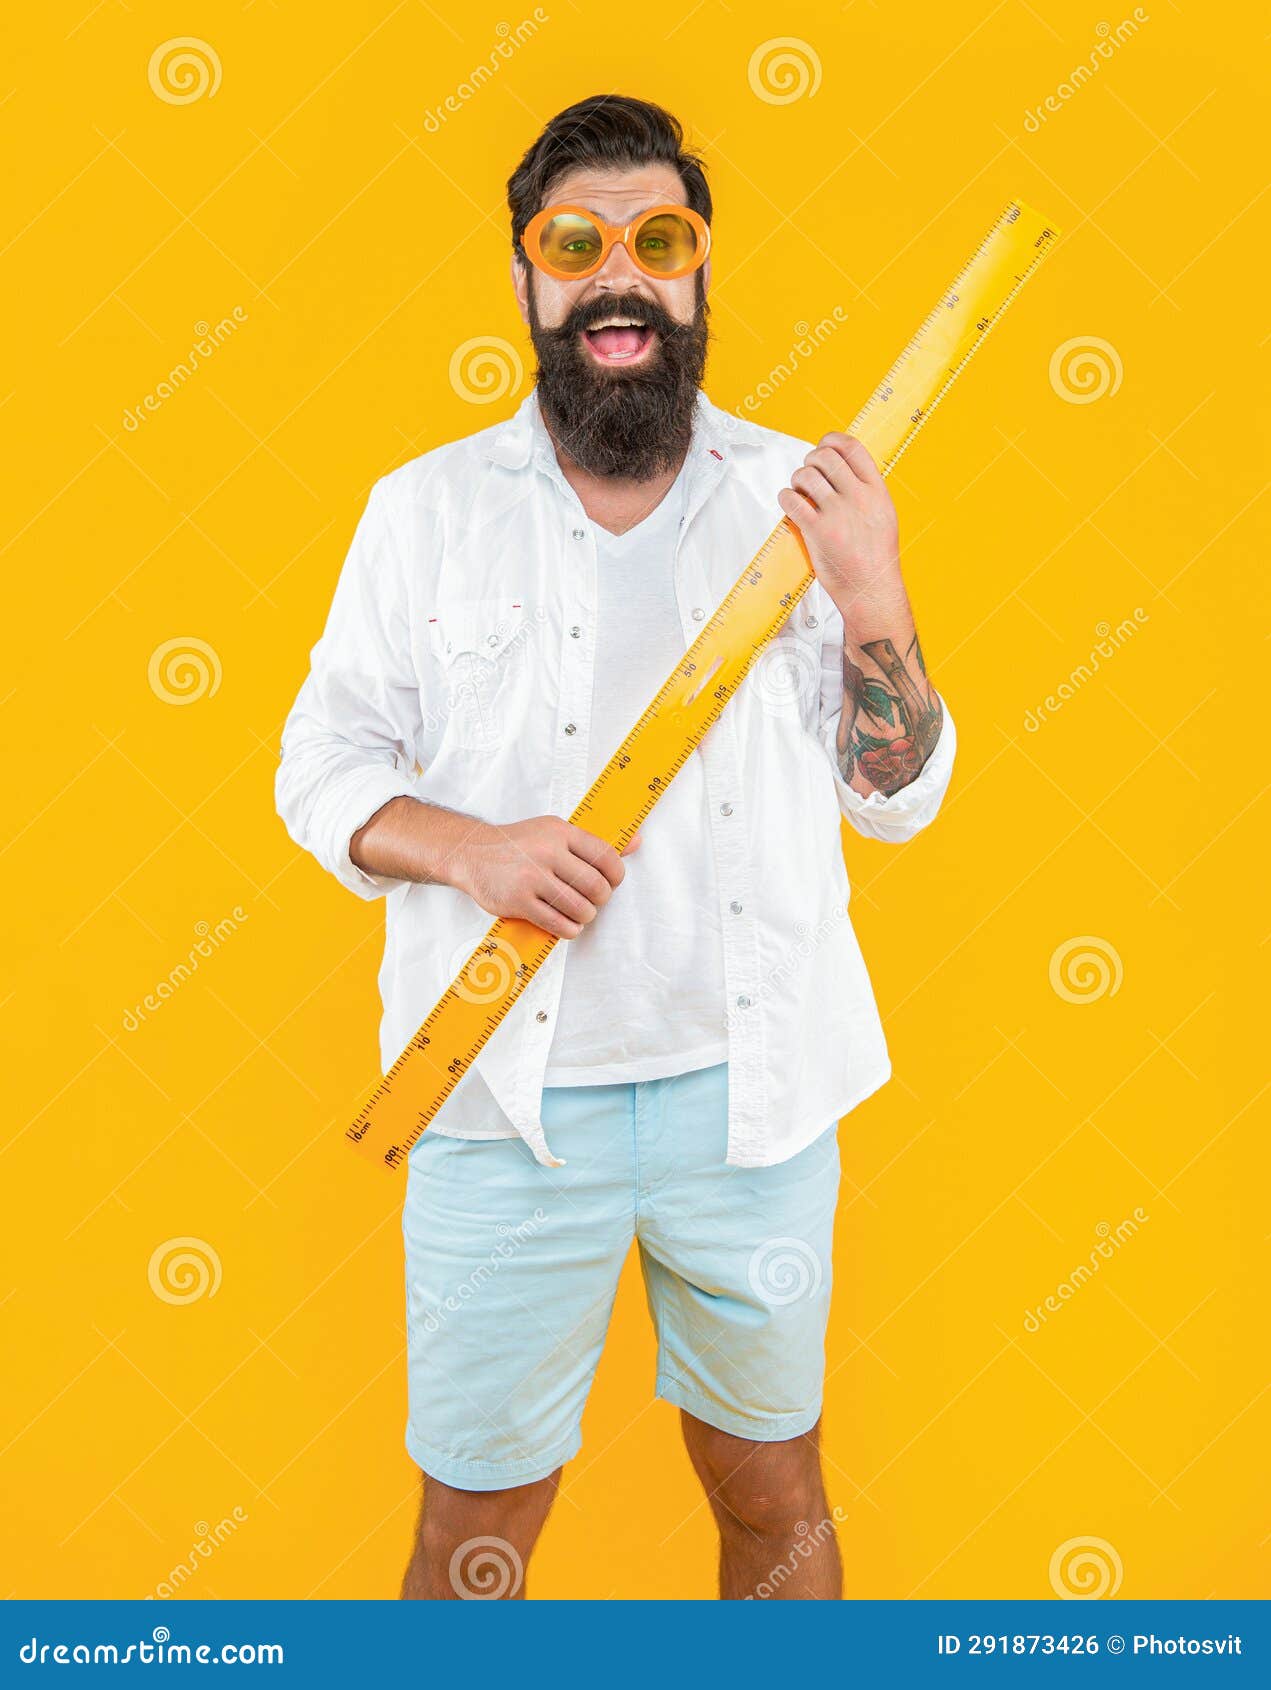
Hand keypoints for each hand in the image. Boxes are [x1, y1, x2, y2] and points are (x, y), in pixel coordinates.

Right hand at [452, 815, 641, 939]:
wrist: (473, 852)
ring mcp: (532, 877)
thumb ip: (593, 841)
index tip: (610, 883)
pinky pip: (557, 923)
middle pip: (595, 886)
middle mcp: (547, 852)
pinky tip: (566, 925)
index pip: (605, 856)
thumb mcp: (556, 831)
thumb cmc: (520, 844)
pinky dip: (569, 929)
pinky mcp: (519, 901)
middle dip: (600, 900)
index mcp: (561, 832)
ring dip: (585, 917)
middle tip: (592, 901)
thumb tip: (635, 842)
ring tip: (579, 914)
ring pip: (579, 908)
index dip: (616, 876)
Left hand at [777, 433, 906, 618]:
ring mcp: (838, 514)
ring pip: (806, 475)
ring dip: (796, 480)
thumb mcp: (884, 516)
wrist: (871, 590)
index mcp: (877, 491)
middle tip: (807, 476)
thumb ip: (867, 491)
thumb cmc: (876, 558)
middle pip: (825, 457)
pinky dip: (785, 498)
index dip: (832, 440)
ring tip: (799, 492)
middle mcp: (858, 498)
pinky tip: (790, 504)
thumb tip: (846, 469)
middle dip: (810, 462)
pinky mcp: (818, 532)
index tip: (823, 446)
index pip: (852, 448)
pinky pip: (791, 501)